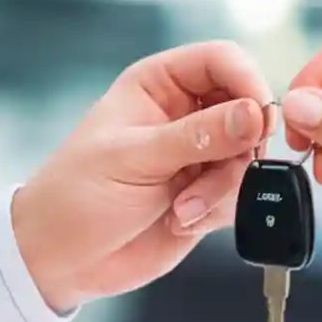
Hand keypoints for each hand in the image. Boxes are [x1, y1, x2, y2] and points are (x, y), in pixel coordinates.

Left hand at [13, 41, 274, 310]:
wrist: (63, 260)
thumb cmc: (76, 196)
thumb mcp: (135, 158)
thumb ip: (199, 136)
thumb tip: (253, 114)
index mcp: (158, 85)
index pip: (221, 61)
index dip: (247, 83)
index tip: (258, 119)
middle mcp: (183, 116)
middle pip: (246, 110)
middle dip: (240, 147)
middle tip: (221, 171)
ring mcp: (197, 157)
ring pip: (247, 159)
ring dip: (221, 188)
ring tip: (182, 209)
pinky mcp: (206, 196)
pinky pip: (239, 196)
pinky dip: (217, 211)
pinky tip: (180, 220)